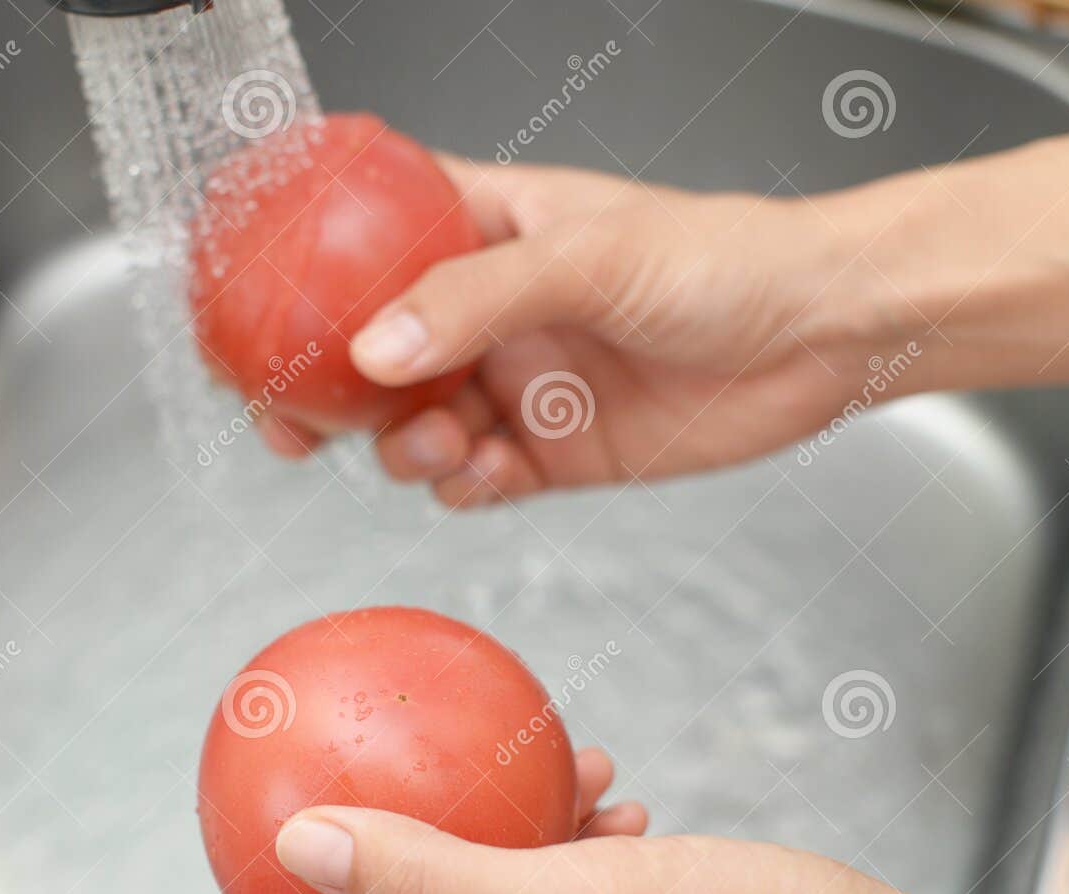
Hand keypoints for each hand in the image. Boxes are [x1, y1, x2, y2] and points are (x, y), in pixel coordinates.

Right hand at [261, 102, 1068, 505]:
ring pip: (415, 425)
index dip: (301, 268)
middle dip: (327, 393)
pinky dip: (463, 488)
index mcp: (488, 229)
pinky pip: (476, 480)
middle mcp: (492, 308)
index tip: (248, 308)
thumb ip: (479, 299)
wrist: (819, 337)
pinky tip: (488, 475)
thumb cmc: (726, 258)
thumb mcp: (591, 256)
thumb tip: (379, 343)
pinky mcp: (553, 451)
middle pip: (371, 350)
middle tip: (296, 425)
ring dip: (405, 447)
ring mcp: (518, 381)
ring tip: (434, 444)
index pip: (368, 234)